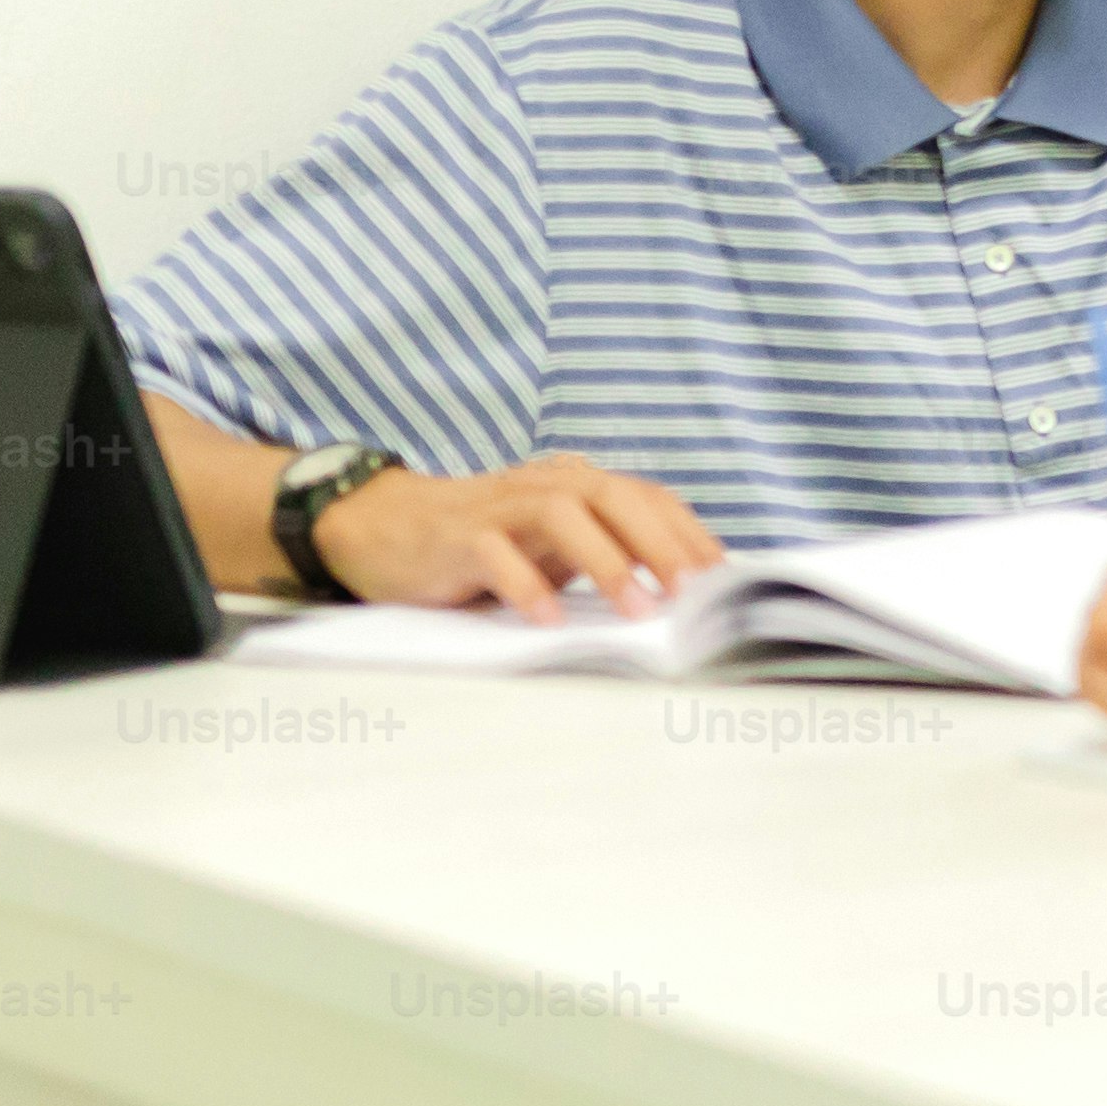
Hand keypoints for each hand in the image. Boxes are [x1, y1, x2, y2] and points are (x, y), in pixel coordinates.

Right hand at [312, 455, 721, 621]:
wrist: (386, 525)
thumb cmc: (485, 539)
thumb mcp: (553, 541)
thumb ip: (604, 550)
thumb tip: (674, 586)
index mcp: (576, 485)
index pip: (646, 497)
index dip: (686, 532)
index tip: (720, 573)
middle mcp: (545, 486)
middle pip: (614, 497)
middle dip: (659, 543)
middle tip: (689, 590)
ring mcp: (500, 508)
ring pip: (561, 514)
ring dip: (605, 561)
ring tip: (635, 609)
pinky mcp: (457, 537)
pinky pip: (495, 554)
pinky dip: (526, 585)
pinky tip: (548, 620)